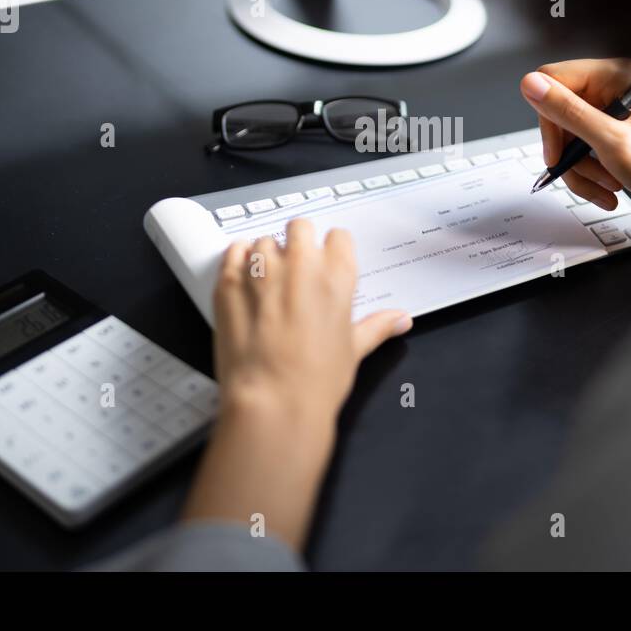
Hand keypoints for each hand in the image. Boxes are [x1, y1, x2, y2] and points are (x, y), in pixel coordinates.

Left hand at [182, 218, 410, 547]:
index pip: (338, 237)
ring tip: (266, 282)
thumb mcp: (354, 350)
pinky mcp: (229, 283)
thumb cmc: (317, 381)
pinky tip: (242, 277)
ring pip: (265, 240)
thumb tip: (400, 320)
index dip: (332, 250)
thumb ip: (376, 327)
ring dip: (267, 255)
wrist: (272, 403)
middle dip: (299, 242)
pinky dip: (238, 259)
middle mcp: (300, 263)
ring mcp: (262, 270)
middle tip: (296, 269)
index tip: (327, 264)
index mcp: (337, 275)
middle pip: (300, 227)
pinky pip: (233, 251)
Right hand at [520, 58, 630, 223]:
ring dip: (582, 169)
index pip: (554, 80)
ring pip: (569, 138)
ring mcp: (613, 111)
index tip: (556, 149)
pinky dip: (591, 173)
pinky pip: (584, 150)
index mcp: (615, 76)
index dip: (549, 118)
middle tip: (582, 173)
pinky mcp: (613, 132)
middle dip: (569, 153)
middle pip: (559, 115)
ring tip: (605, 186)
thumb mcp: (612, 142)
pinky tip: (608, 187)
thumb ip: (569, 112)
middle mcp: (612, 87)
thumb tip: (532, 84)